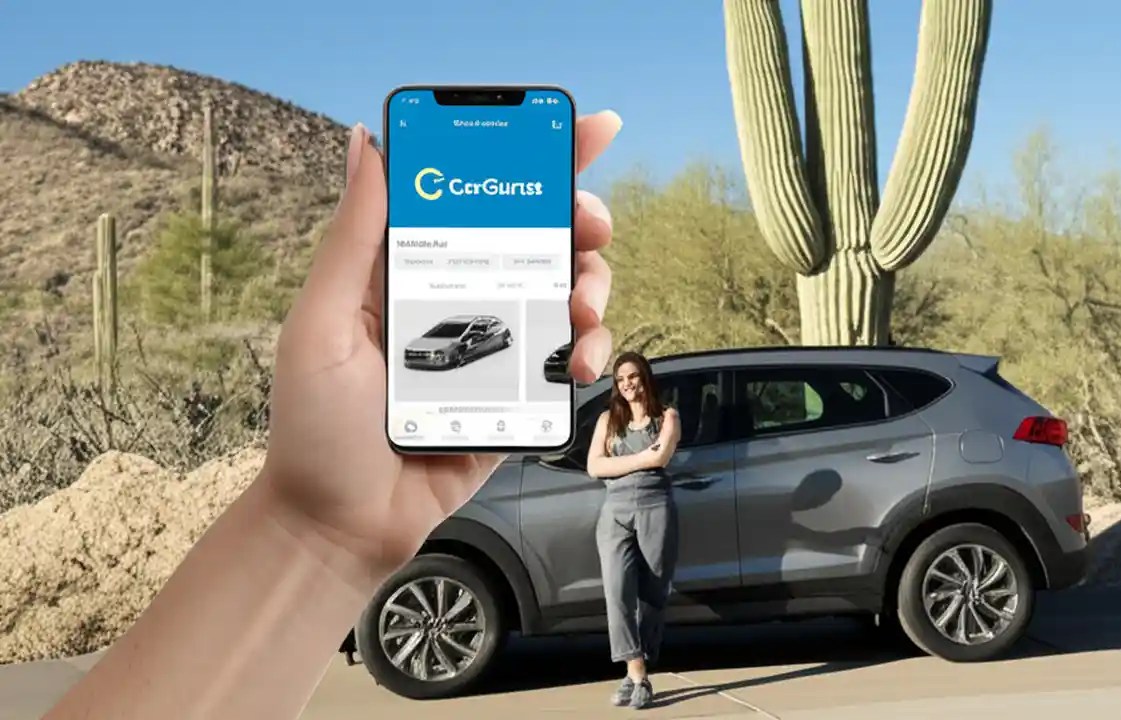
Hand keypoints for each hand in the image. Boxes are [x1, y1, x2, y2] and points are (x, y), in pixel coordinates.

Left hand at [260, 112, 621, 591]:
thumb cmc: (315, 428)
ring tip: (581, 306)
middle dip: (580, 219)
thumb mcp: (321, 322)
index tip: (580, 131)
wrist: (341, 526)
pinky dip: (588, 350)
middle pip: (540, 237)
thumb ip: (354, 237)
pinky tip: (576, 361)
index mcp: (410, 268)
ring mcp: (495, 347)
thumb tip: (368, 142)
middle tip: (592, 224)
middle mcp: (458, 298)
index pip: (475, 195)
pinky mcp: (518, 395)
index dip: (531, 157)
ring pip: (567, 292)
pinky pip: (569, 358)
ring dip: (592, 285)